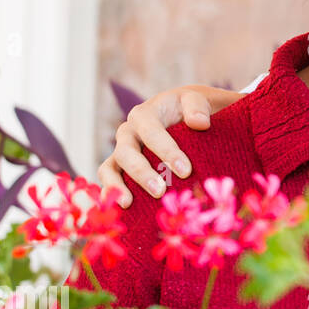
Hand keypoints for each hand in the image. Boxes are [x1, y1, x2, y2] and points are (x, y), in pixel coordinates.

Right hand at [98, 85, 242, 206]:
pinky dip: (109, 193)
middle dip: (142, 172)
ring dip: (118, 186)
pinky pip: (108, 179)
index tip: (185, 171)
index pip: (151, 131)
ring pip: (110, 167)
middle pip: (126, 152)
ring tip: (129, 203)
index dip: (166, 151)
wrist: (186, 113)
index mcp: (146, 114)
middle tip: (160, 191)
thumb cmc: (194, 109)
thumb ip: (198, 107)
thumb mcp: (198, 100)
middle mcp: (129, 132)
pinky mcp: (120, 167)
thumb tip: (200, 123)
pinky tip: (120, 208)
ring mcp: (122, 150)